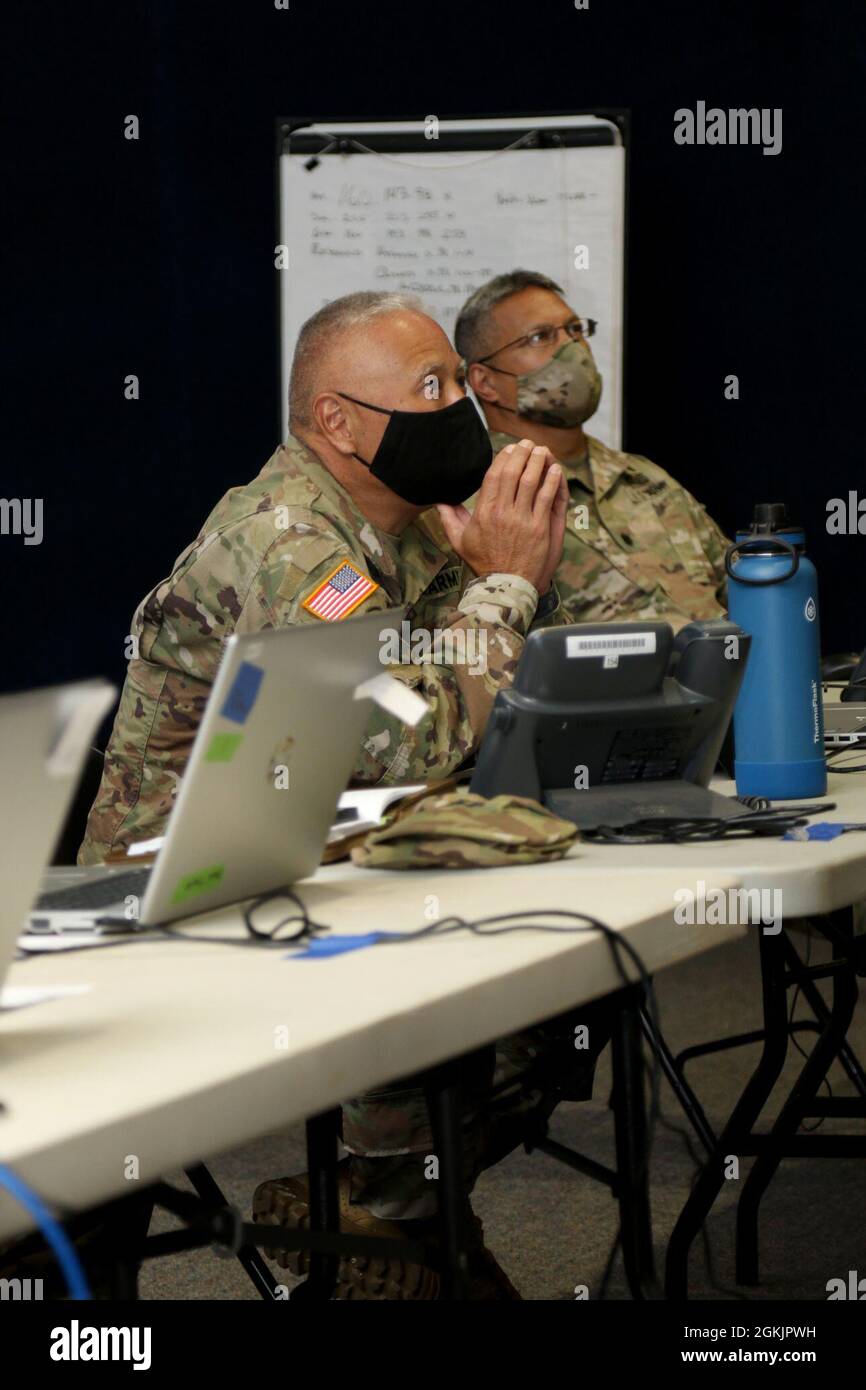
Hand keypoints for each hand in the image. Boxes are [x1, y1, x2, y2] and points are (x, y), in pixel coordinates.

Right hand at [437, 440, 566, 593]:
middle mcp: (502, 512)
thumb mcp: (459, 541)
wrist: (505, 586)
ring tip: (542, 451)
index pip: (494, 475)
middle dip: (522, 453)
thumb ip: (449, 518)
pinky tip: (555, 469)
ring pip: (532, 480)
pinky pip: (547, 497)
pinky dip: (552, 480)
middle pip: (513, 472)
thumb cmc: (483, 563)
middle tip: (529, 444)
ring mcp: (522, 519)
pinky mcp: (539, 528)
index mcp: (484, 512)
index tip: (510, 449)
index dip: (504, 458)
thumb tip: (438, 501)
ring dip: (538, 461)